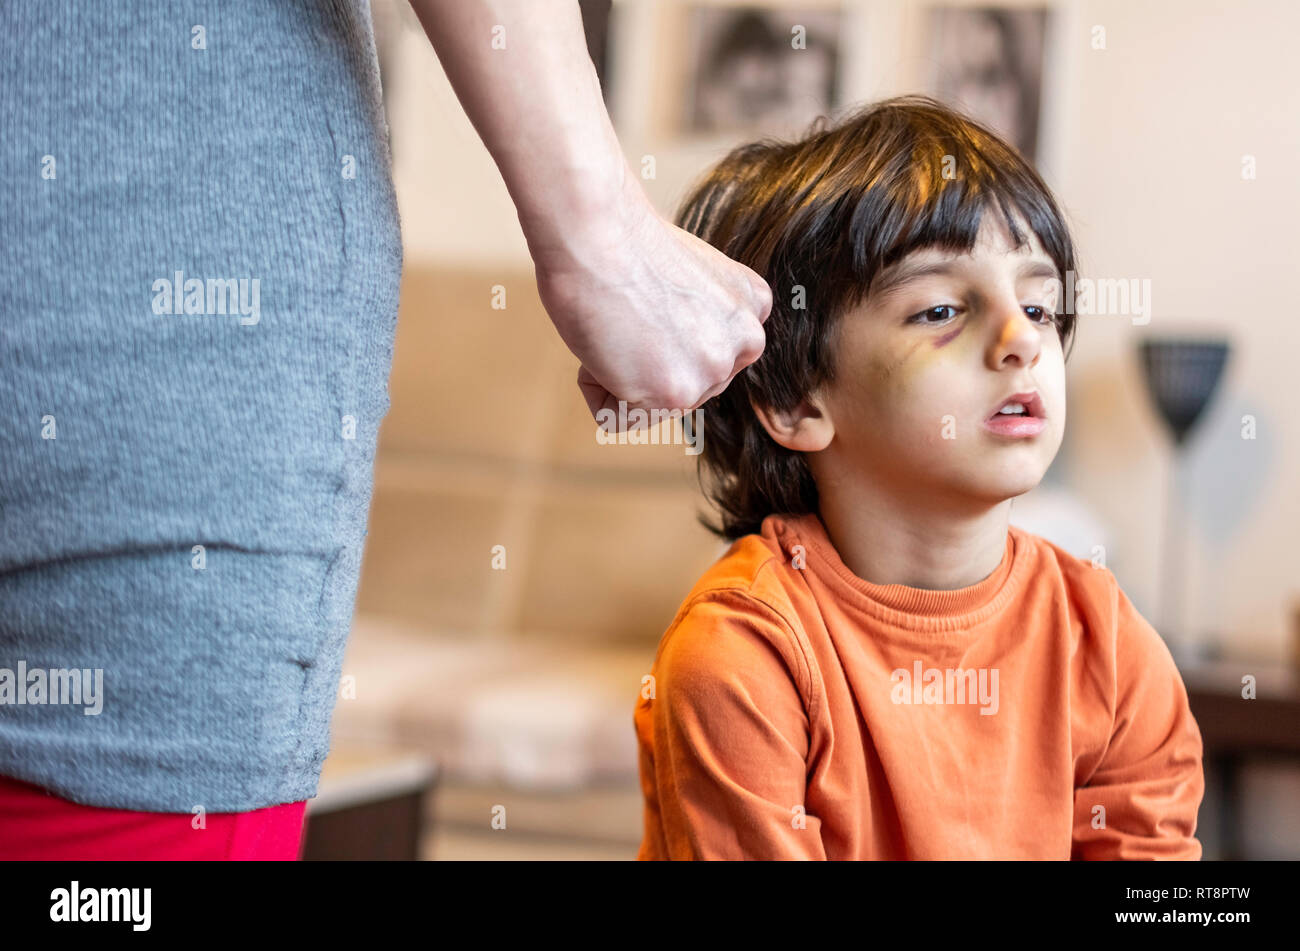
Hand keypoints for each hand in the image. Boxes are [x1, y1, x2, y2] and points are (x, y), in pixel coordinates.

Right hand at [530, 183, 771, 426]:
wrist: (597, 232)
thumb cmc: (624, 243)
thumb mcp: (692, 278)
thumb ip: (701, 318)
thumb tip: (676, 352)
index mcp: (751, 308)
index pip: (706, 356)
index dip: (663, 337)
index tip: (647, 305)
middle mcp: (744, 342)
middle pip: (683, 385)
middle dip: (643, 360)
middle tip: (625, 313)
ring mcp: (713, 371)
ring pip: (652, 403)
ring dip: (618, 373)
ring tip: (615, 323)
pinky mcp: (675, 394)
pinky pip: (619, 417)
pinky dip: (595, 388)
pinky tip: (599, 345)